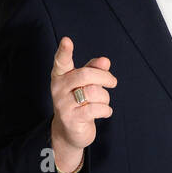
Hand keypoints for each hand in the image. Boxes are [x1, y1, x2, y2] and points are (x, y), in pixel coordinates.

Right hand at [50, 37, 116, 169]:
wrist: (70, 132)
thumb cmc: (79, 102)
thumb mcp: (85, 84)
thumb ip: (94, 70)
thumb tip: (105, 61)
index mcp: (60, 75)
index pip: (61, 61)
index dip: (64, 51)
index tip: (67, 40)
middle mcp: (58, 88)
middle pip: (85, 75)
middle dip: (104, 77)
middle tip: (113, 82)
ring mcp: (63, 104)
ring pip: (93, 92)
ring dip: (105, 97)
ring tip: (104, 102)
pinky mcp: (71, 119)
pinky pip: (95, 109)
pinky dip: (106, 110)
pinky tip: (105, 112)